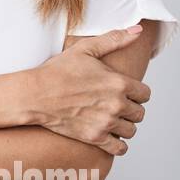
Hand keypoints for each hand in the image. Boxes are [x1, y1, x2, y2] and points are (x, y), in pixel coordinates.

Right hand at [31, 26, 151, 154]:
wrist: (35, 94)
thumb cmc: (57, 71)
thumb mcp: (85, 49)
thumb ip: (114, 39)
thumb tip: (138, 30)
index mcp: (118, 82)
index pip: (145, 94)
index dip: (137, 93)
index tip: (126, 93)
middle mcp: (116, 104)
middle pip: (140, 113)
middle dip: (131, 109)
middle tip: (117, 106)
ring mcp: (106, 122)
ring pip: (131, 130)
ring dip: (124, 126)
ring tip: (112, 120)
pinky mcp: (95, 137)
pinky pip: (120, 148)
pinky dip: (118, 145)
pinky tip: (110, 137)